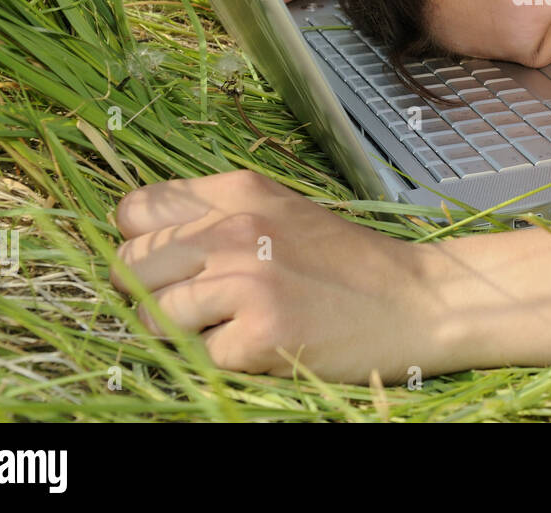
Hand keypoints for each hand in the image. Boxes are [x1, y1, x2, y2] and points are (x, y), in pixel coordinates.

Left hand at [112, 170, 445, 383]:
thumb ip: (216, 215)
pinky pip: (197, 357)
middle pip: (132, 266)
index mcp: (239, 191)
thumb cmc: (348, 264)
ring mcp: (247, 281)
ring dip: (183, 332)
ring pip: (153, 316)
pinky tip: (262, 344)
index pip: (135, 211)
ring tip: (232, 326)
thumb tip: (137, 242)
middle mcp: (236, 228)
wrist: (418, 302)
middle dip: (155, 292)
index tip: (168, 264)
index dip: (142, 242)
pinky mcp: (261, 333)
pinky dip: (223, 360)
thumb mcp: (282, 213)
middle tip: (203, 304)